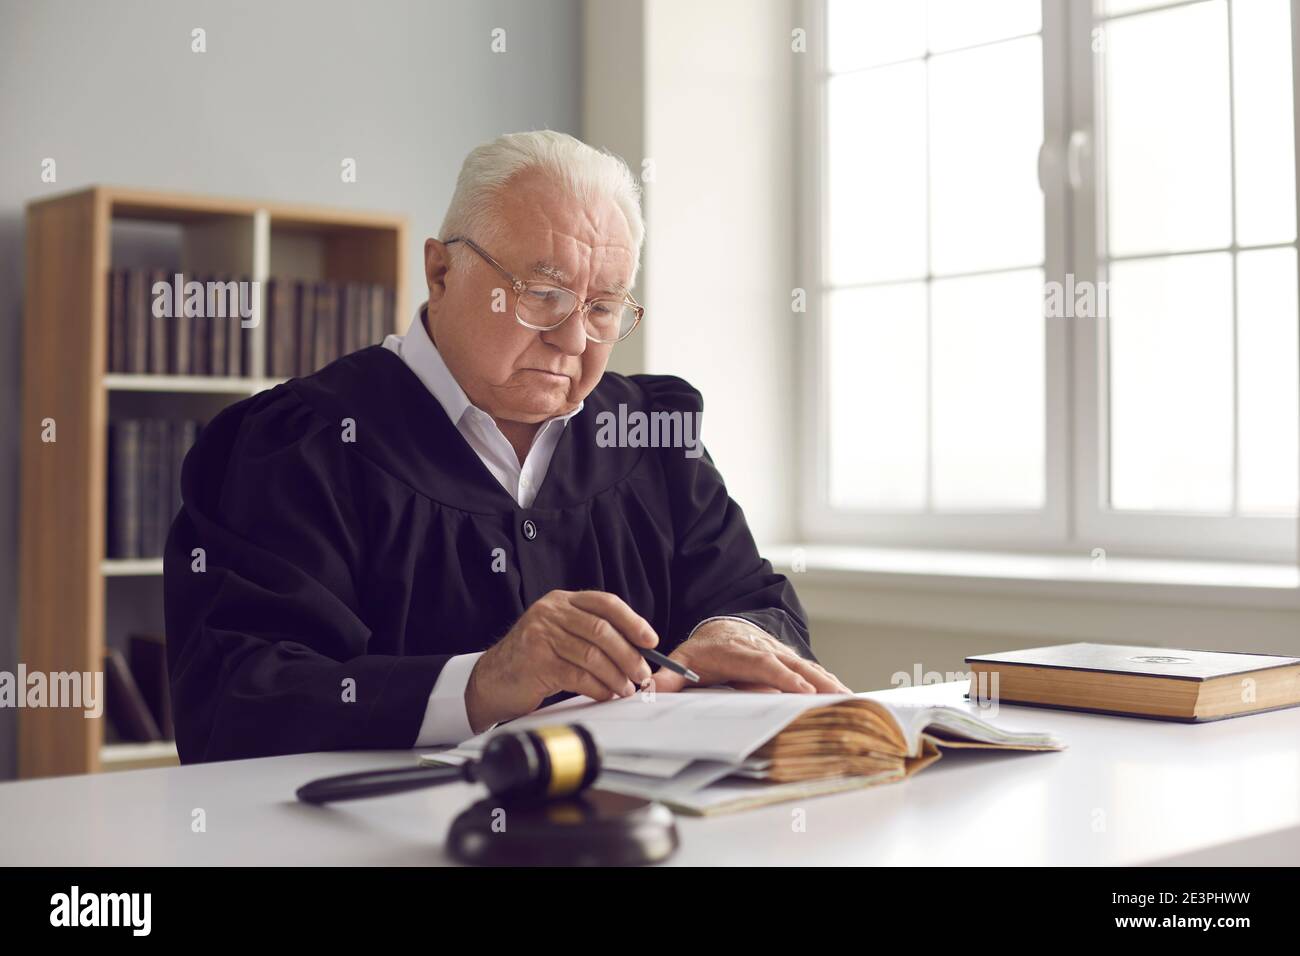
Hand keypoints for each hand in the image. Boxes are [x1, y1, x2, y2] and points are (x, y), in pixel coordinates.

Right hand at [465, 590, 657, 732]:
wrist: (491, 680)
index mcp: (560, 601)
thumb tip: (637, 649)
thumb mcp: (558, 633)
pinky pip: (579, 676)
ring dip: (616, 676)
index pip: (604, 602)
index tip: (650, 640)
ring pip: (592, 655)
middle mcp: (550, 613)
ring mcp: (541, 636)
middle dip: (628, 654)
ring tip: (626, 688)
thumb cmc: (532, 659)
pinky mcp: (537, 663)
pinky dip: (598, 688)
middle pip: (601, 630)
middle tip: (641, 673)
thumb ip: (589, 633)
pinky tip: (605, 694)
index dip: (632, 621)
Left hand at [648, 618, 850, 694]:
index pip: (762, 664)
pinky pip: (813, 671)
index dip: (780, 676)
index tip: (797, 688)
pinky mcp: (791, 660)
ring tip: (851, 700)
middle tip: (837, 698)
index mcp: (740, 652)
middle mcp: (765, 651)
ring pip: (808, 668)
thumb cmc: (705, 648)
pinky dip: (831, 683)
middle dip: (815, 682)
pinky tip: (849, 697)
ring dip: (829, 684)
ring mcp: (781, 655)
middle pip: (793, 666)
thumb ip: (669, 675)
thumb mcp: (684, 658)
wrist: (724, 625)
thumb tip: (648, 690)